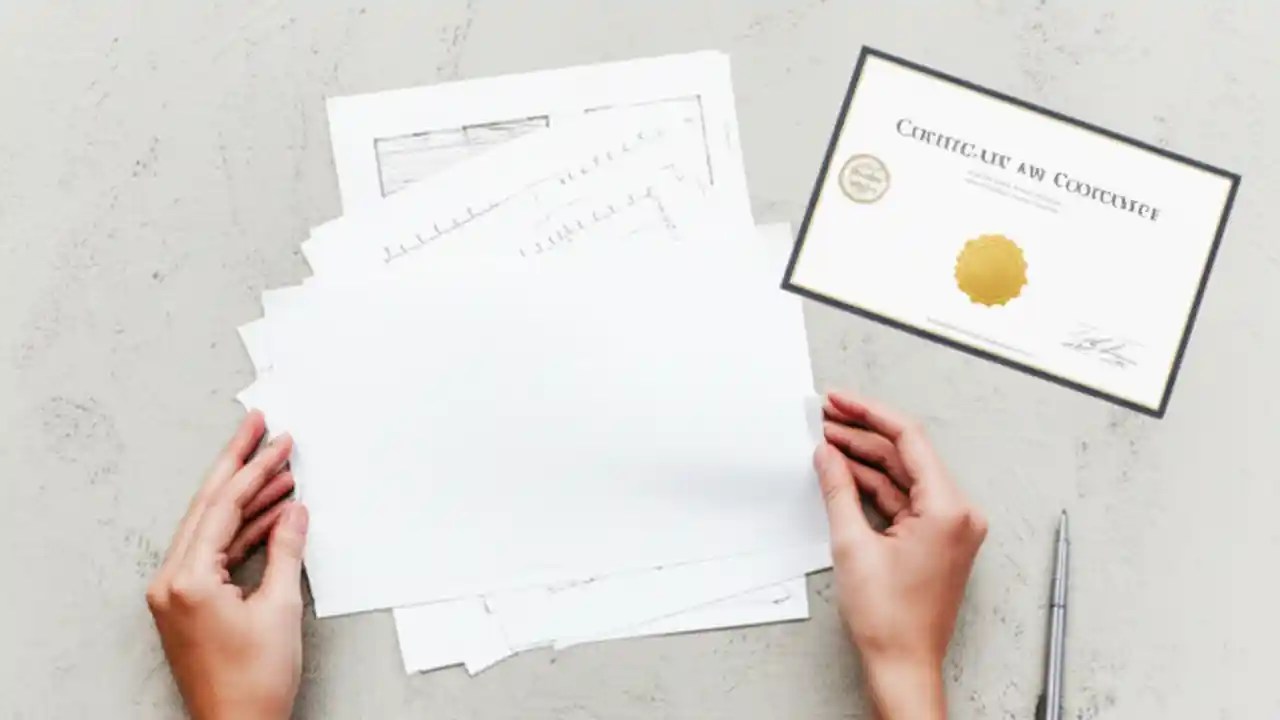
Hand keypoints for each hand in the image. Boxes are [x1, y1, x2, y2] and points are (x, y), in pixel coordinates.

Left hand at [146, 411, 308, 719]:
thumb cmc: (254, 682)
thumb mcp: (279, 609)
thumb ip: (285, 551)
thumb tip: (294, 511)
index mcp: (187, 580)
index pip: (222, 507)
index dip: (254, 469)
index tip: (276, 440)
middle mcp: (171, 581)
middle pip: (208, 507)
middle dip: (238, 465)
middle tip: (258, 427)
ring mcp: (176, 592)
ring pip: (212, 526)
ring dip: (247, 498)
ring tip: (280, 469)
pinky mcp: (189, 603)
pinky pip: (215, 552)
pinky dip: (243, 531)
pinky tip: (271, 513)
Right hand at [814, 391, 986, 719]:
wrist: (903, 663)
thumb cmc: (890, 620)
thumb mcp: (852, 544)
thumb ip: (838, 489)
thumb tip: (827, 454)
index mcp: (949, 508)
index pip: (909, 439)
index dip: (869, 414)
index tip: (839, 400)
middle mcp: (958, 512)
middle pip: (906, 455)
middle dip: (862, 435)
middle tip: (825, 418)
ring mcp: (949, 526)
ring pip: (902, 476)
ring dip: (865, 459)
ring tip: (826, 442)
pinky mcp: (937, 538)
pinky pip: (904, 499)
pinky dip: (874, 486)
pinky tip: (843, 472)